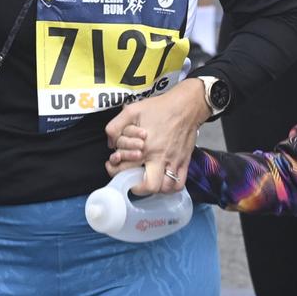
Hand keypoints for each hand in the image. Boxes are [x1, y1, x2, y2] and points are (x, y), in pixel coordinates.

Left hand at [103, 78, 211, 193]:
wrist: (185, 106)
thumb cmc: (159, 108)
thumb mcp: (131, 111)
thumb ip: (115, 126)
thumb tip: (111, 143)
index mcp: (146, 148)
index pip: (128, 170)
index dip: (116, 172)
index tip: (112, 166)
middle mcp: (161, 158)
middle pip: (150, 186)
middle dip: (137, 187)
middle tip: (130, 180)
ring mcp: (174, 162)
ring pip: (166, 188)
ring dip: (155, 189)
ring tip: (146, 181)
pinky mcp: (185, 162)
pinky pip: (179, 183)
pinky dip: (171, 188)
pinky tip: (163, 182)